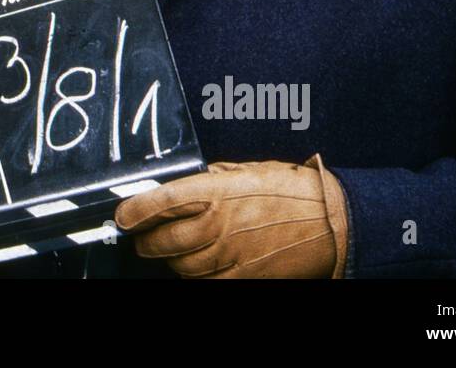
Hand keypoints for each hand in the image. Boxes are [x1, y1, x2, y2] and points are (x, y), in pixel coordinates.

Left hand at [114, 153, 348, 277]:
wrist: (332, 222)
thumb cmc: (292, 191)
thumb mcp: (247, 170)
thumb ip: (212, 177)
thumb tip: (183, 181)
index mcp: (217, 192)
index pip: (161, 203)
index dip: (134, 211)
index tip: (122, 214)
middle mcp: (220, 226)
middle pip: (163, 242)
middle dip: (145, 241)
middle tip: (141, 236)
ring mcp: (231, 256)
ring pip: (181, 267)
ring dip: (169, 260)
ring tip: (169, 250)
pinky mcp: (244, 278)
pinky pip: (206, 284)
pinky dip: (195, 276)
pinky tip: (197, 265)